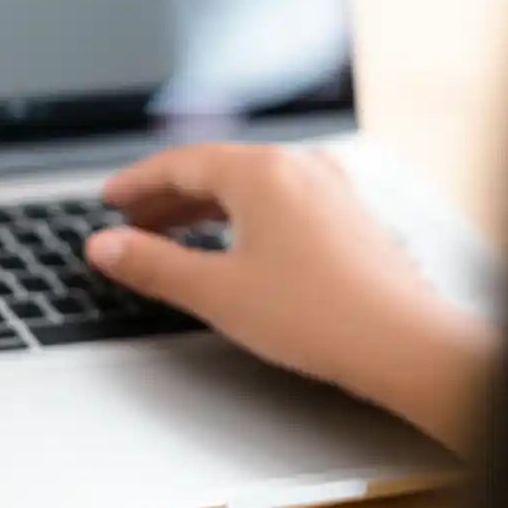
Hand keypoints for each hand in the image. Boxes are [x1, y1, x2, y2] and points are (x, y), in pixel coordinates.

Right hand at [85, 144, 497, 452]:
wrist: (401, 343)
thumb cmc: (318, 315)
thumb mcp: (215, 291)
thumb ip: (152, 264)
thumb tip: (106, 247)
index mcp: (262, 172)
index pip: (180, 163)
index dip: (136, 183)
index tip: (109, 198)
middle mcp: (298, 168)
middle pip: (214, 171)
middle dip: (166, 197)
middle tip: (131, 221)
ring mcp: (328, 189)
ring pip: (248, 187)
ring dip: (202, 209)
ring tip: (170, 235)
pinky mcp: (346, 217)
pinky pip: (279, 203)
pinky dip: (241, 218)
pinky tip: (230, 247)